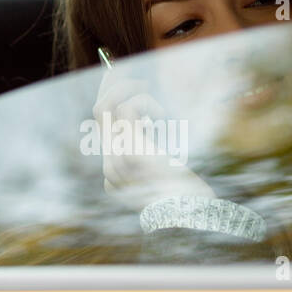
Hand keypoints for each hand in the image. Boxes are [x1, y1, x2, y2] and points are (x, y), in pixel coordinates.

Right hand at [92, 67, 214, 209]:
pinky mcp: (133, 151)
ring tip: (147, 89)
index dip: (110, 96)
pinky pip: (127, 110)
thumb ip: (150, 156)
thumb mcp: (166, 177)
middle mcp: (110, 166)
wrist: (193, 217)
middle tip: (134, 74)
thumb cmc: (186, 200)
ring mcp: (118, 159)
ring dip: (127, 89)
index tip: (123, 79)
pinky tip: (161, 114)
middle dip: (114, 85)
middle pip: (99, 112)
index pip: (102, 126)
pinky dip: (143, 103)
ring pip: (106, 107)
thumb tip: (147, 128)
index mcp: (114, 174)